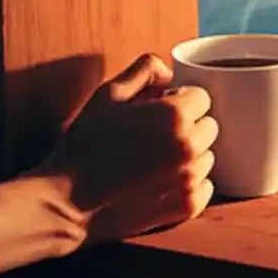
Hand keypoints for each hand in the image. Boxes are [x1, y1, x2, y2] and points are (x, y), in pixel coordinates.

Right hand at [28, 53, 219, 247]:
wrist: (67, 202)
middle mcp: (189, 146)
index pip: (201, 97)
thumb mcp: (107, 95)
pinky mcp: (189, 206)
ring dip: (189, 156)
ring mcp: (190, 178)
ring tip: (154, 162)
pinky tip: (160, 183)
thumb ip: (144, 71)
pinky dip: (189, 184)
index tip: (158, 112)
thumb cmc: (85, 145)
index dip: (179, 102)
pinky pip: (205, 186)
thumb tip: (170, 71)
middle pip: (209, 126)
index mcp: (174, 115)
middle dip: (188, 127)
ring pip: (208, 157)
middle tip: (155, 138)